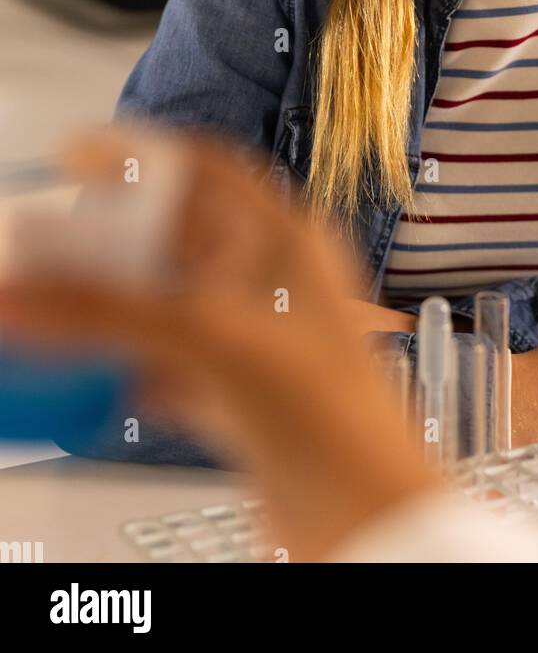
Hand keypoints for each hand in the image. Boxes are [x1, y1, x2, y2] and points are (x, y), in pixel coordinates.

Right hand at [0, 126, 437, 561]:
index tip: (81, 160)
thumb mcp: (208, 341)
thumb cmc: (334, 416)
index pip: (209, 170)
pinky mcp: (248, 400)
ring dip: (120, 310)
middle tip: (56, 245)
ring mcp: (263, 342)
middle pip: (181, 240)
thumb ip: (108, 313)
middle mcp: (279, 283)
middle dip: (116, 242)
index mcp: (288, 240)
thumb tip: (27, 292)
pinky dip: (140, 371)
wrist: (367, 517)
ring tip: (64, 307)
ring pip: (175, 307)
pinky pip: (178, 369)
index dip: (143, 157)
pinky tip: (113, 382)